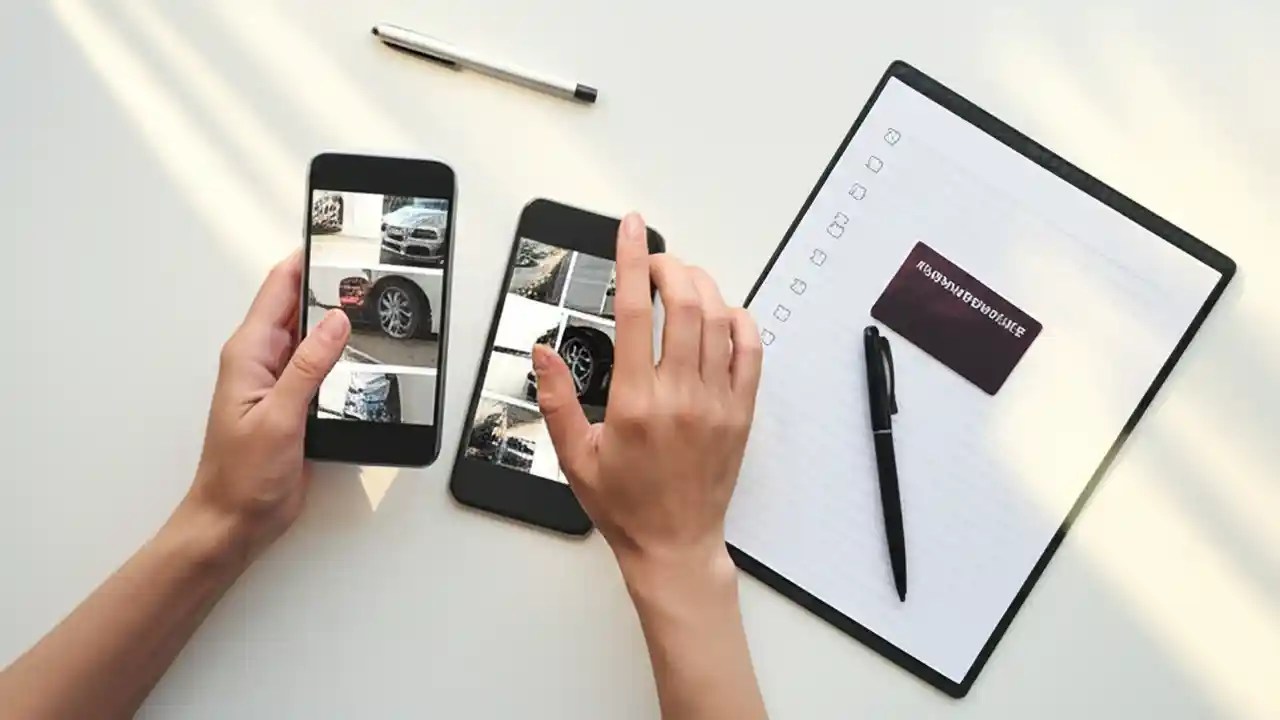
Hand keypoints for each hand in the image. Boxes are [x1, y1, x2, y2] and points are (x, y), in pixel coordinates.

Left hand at [181, 250, 350, 562]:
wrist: (235, 522)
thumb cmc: (241, 477)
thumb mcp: (279, 416)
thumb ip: (309, 366)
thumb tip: (335, 321)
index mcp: (249, 353)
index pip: (278, 289)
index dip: (303, 260)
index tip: (332, 241)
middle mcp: (263, 361)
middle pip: (300, 308)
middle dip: (331, 289)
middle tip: (367, 274)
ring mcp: (280, 382)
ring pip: (315, 338)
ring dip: (340, 326)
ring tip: (374, 311)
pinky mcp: (296, 404)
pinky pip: (322, 368)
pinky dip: (343, 359)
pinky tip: (365, 358)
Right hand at [534, 213, 762, 579]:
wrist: (674, 545)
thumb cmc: (625, 506)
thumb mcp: (575, 455)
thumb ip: (557, 399)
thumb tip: (543, 352)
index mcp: (635, 402)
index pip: (635, 311)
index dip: (631, 261)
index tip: (629, 230)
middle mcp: (680, 395)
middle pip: (685, 303)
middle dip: (669, 266)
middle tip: (653, 260)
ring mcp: (717, 402)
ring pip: (719, 319)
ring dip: (702, 285)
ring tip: (682, 280)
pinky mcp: (741, 412)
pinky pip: (751, 350)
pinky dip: (739, 320)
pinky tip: (721, 314)